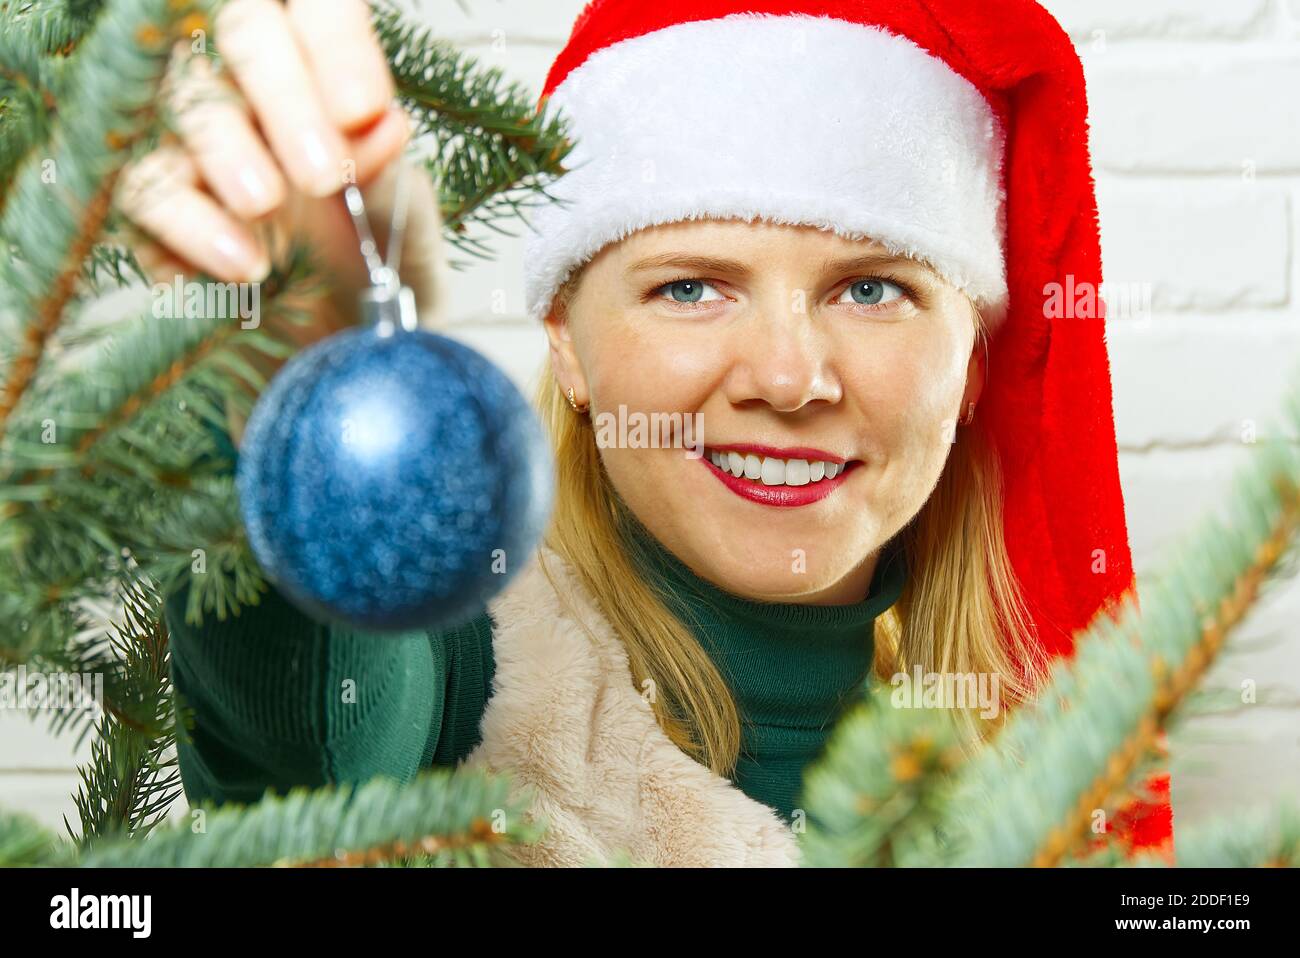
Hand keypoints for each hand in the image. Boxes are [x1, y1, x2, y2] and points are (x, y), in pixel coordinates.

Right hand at [116, 0, 447, 343]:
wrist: (349, 342)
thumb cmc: (380, 258)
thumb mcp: (403, 218)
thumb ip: (387, 172)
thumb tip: (378, 123)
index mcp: (322, 67)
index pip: (317, 13)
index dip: (335, 48)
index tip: (364, 110)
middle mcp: (251, 85)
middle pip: (241, 36)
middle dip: (283, 98)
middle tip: (325, 171)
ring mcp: (195, 138)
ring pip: (181, 104)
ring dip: (224, 149)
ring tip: (266, 205)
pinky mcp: (155, 205)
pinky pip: (144, 192)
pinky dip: (189, 225)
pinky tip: (242, 264)